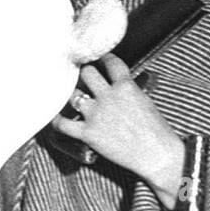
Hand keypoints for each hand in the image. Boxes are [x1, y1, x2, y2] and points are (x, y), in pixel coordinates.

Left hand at [51, 55, 185, 208]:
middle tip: (78, 75)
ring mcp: (96, 114)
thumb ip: (128, 91)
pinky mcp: (88, 133)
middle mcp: (109, 96)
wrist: (155, 152)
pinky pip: (63, 124)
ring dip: (70, 94)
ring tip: (66, 94)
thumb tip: (119, 88)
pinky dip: (56, 120)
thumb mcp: (144, 101)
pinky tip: (54, 117)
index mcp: (126, 86)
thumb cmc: (155, 130)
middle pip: (87, 73)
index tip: (97, 58)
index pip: (110, 63)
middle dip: (83, 72)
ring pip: (73, 95)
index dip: (103, 58)